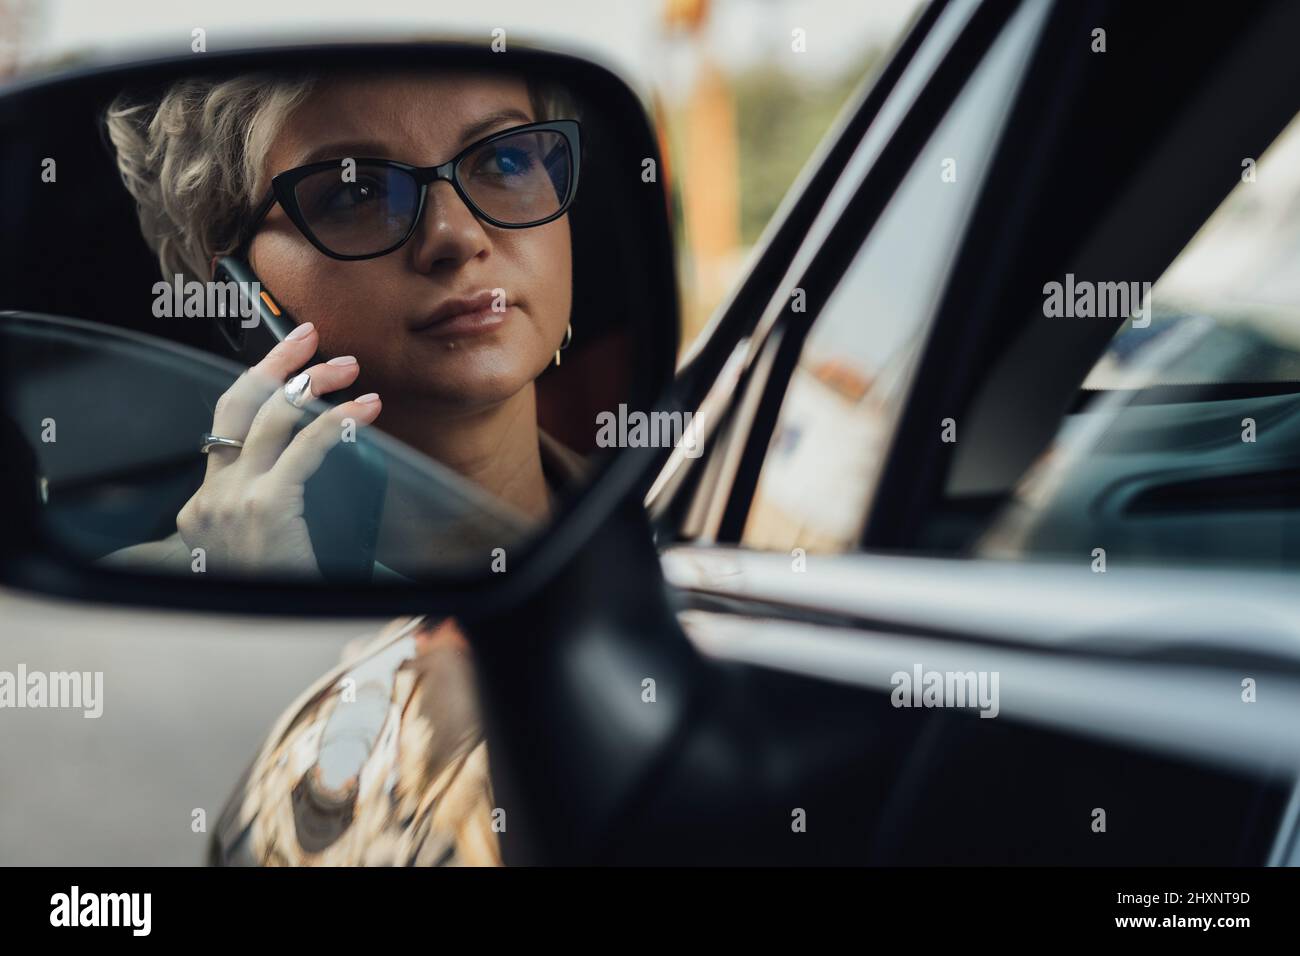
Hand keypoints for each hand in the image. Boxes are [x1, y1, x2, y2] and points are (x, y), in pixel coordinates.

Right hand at [175, 322, 381, 576]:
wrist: (271, 648)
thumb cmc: (282, 600)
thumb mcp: (265, 550)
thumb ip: (275, 507)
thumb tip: (316, 465)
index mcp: (203, 505)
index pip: (225, 423)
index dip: (257, 383)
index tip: (289, 361)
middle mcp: (209, 497)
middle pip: (236, 403)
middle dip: (274, 362)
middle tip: (311, 337)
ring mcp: (234, 500)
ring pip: (272, 414)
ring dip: (314, 382)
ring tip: (351, 370)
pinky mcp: (267, 507)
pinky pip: (307, 444)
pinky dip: (340, 419)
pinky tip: (365, 408)